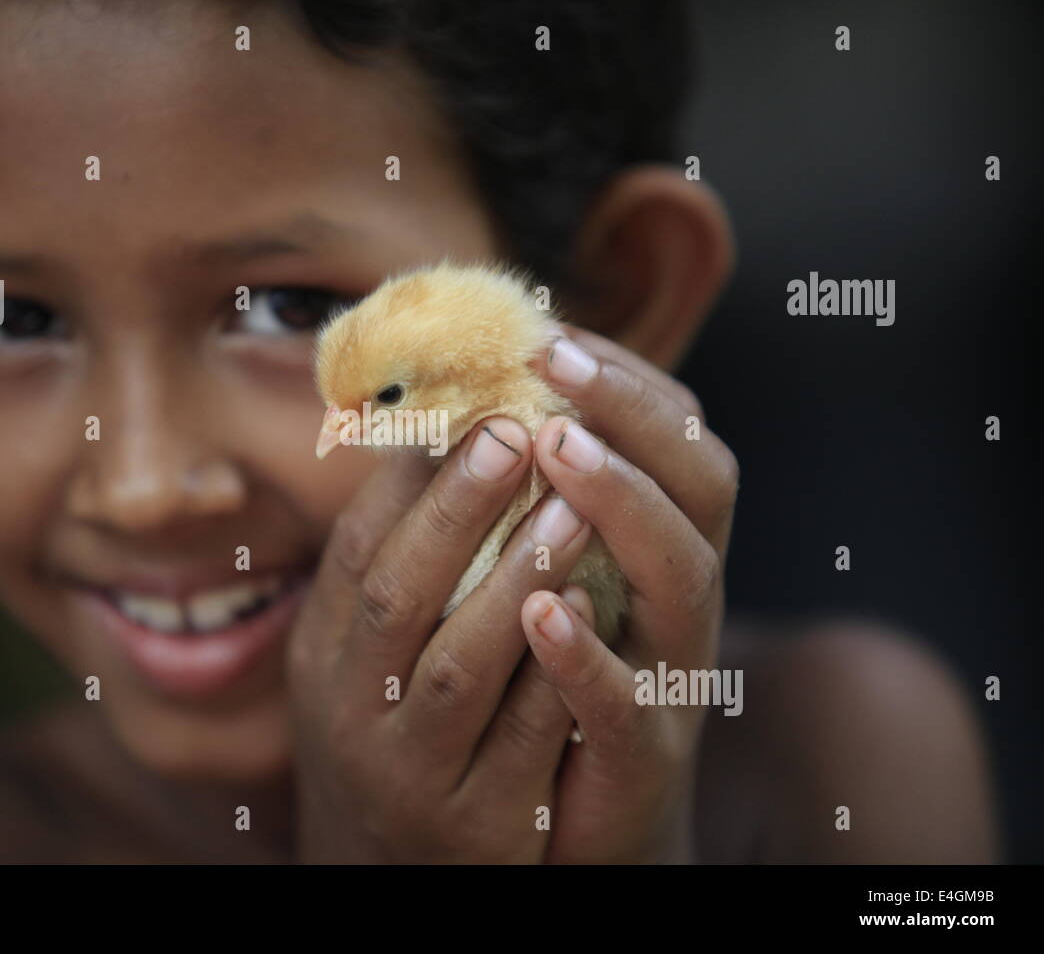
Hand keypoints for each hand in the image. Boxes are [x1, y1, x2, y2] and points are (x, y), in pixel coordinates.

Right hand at [288, 416, 599, 862]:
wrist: (399, 877)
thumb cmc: (397, 733)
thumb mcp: (365, 658)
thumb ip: (392, 566)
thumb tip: (429, 437)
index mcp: (323, 657)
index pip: (355, 551)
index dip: (411, 476)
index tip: (470, 403)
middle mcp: (351, 712)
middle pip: (395, 595)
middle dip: (457, 507)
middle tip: (518, 429)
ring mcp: (409, 774)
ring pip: (457, 667)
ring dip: (515, 577)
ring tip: (570, 504)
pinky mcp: (477, 828)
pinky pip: (521, 742)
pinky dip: (553, 672)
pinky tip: (586, 609)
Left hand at [520, 325, 739, 862]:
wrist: (569, 823)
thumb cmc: (544, 678)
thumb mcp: (543, 576)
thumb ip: (523, 501)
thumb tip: (454, 404)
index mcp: (660, 541)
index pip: (675, 435)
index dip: (625, 377)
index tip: (549, 330)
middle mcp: (682, 594)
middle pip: (699, 483)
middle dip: (631, 412)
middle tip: (554, 358)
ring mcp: (673, 672)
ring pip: (681, 574)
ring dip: (622, 502)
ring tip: (558, 447)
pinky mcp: (642, 754)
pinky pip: (625, 696)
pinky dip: (585, 651)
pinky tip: (537, 607)